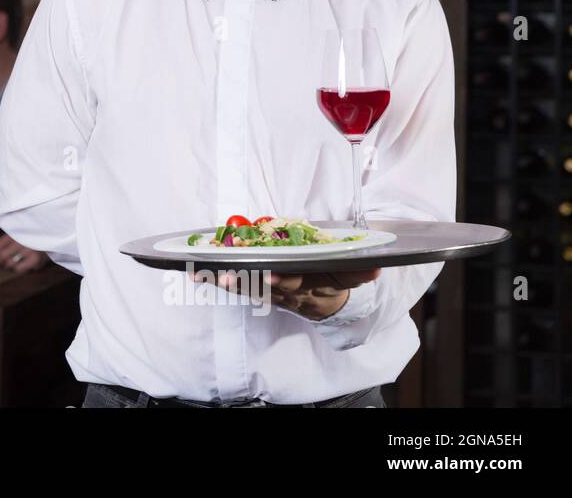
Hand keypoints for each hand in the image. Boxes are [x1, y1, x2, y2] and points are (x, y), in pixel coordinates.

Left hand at [0, 235, 48, 272]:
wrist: (51, 236)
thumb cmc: (28, 237)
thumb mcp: (14, 236)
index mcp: (15, 232)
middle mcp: (21, 240)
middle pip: (1, 256)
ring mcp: (29, 250)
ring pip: (9, 264)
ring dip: (8, 265)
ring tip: (13, 260)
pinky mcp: (36, 260)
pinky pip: (19, 269)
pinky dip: (17, 268)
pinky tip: (22, 263)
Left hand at [189, 268, 380, 319]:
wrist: (324, 304)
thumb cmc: (330, 281)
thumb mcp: (346, 277)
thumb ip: (358, 273)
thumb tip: (377, 268)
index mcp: (303, 284)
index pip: (290, 283)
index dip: (278, 280)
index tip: (267, 276)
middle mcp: (280, 290)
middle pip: (259, 286)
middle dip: (242, 281)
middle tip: (224, 276)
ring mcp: (265, 292)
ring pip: (241, 286)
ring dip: (221, 281)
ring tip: (201, 274)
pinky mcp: (253, 289)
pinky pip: (231, 285)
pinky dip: (212, 280)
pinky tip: (193, 274)